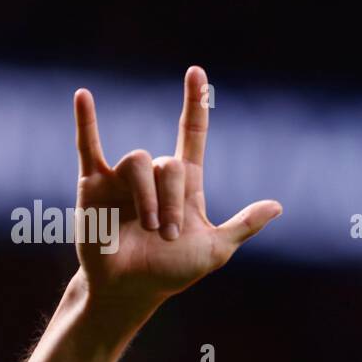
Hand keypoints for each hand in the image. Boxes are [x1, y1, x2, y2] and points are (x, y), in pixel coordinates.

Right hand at [71, 65, 280, 306]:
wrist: (130, 288)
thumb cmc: (171, 271)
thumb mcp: (216, 250)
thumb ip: (243, 226)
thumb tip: (278, 206)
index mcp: (185, 185)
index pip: (191, 134)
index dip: (195, 105)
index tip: (197, 73)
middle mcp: (155, 176)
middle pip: (169, 164)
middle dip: (173, 200)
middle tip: (169, 235)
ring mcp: (123, 178)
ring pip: (139, 162)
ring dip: (148, 197)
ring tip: (149, 228)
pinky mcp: (94, 185)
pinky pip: (88, 146)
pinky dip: (86, 121)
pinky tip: (83, 96)